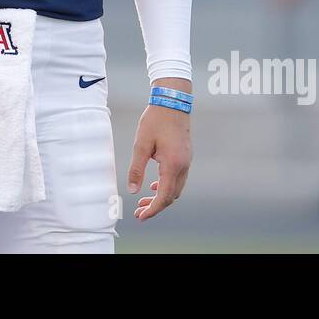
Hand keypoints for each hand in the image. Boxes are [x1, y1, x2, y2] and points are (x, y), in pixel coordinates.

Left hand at [127, 80, 192, 220]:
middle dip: (155, 206)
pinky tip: (154, 184)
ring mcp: (187, 161)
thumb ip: (136, 169)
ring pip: (176, 188)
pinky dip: (166, 186)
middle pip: (171, 196)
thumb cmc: (155, 121)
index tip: (140, 217)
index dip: (152, 209)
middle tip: (138, 212)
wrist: (172, 101)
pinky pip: (178, 178)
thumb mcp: (141, 144)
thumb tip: (132, 190)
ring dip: (161, 196)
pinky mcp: (185, 156)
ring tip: (144, 200)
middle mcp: (183, 166)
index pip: (164, 196)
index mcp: (172, 165)